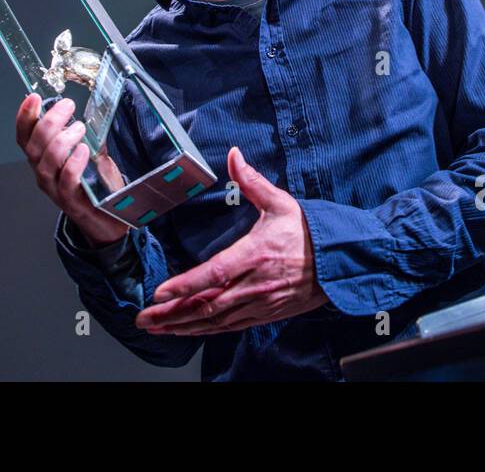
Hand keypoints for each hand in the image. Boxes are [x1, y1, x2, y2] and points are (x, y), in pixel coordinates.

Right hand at [15, 93, 127, 247]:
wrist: (108, 219)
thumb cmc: (97, 186)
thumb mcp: (91, 155)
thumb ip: (88, 136)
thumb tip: (95, 112)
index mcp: (44, 159)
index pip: (25, 136)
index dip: (25, 116)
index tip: (34, 98)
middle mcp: (43, 173)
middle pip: (34, 145)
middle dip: (49, 121)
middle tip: (68, 105)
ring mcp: (55, 188)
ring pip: (46, 161)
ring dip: (61, 139)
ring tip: (79, 128)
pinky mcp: (70, 201)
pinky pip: (66, 180)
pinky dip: (72, 162)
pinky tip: (82, 150)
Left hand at [135, 147, 328, 336]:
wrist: (342, 261)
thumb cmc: (309, 231)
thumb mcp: (281, 202)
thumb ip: (252, 181)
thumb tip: (234, 154)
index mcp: (255, 255)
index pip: (213, 274)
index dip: (185, 285)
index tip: (160, 292)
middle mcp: (254, 284)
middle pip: (206, 305)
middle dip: (172, 314)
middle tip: (143, 319)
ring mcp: (259, 303)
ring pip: (215, 321)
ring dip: (184, 327)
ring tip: (157, 328)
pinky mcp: (266, 313)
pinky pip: (231, 326)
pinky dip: (207, 330)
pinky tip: (189, 331)